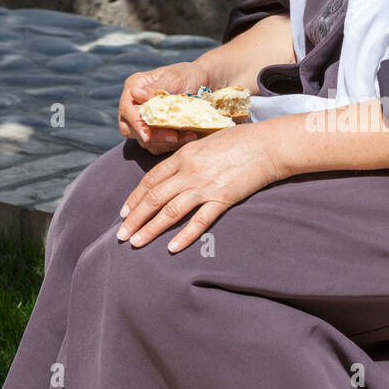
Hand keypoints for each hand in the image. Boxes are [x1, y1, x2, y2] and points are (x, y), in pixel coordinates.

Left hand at [115, 123, 281, 251]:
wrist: (267, 146)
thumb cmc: (239, 141)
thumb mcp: (205, 143)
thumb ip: (186, 158)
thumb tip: (172, 174)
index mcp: (183, 156)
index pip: (150, 180)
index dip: (134, 198)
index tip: (123, 213)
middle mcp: (189, 172)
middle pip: (154, 198)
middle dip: (135, 218)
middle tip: (121, 234)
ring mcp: (205, 186)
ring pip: (170, 211)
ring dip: (151, 229)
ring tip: (136, 243)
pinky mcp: (222, 199)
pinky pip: (199, 221)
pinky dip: (184, 236)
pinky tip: (172, 248)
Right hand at [118, 60, 212, 154]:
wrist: (204, 83)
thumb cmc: (189, 75)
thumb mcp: (175, 78)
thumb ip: (155, 88)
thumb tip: (135, 94)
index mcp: (135, 86)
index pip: (127, 109)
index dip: (136, 124)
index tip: (148, 135)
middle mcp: (134, 104)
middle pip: (130, 128)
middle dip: (152, 137)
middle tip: (174, 138)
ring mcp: (143, 119)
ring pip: (144, 140)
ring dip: (165, 142)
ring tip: (189, 136)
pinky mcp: (154, 131)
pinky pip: (156, 146)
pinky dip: (171, 145)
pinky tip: (188, 138)